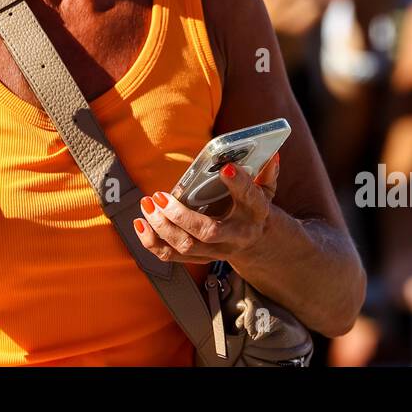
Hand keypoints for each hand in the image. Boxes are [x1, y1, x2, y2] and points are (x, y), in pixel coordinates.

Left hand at [133, 153, 278, 263]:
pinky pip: (172, 256)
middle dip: (180, 215)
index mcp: (255, 212)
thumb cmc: (253, 209)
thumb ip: (266, 173)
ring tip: (147, 206)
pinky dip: (152, 243)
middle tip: (160, 196)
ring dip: (161, 227)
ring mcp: (216, 250)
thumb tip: (270, 154)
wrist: (255, 243)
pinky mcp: (199, 257)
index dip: (239, 183)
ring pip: (186, 246)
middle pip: (207, 231)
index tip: (226, 168)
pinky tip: (141, 225)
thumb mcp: (265, 190)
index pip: (249, 197)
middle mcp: (236, 235)